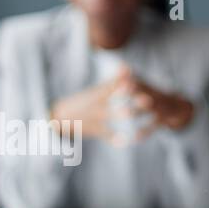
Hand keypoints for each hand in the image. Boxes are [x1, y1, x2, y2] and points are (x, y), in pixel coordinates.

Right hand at [50, 66, 193, 145]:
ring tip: (132, 113)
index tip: (139, 81)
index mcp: (97, 94)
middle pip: (114, 100)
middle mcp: (95, 103)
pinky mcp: (92, 129)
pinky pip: (103, 133)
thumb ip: (113, 81)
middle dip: (130, 99)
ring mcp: (92, 116)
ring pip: (107, 115)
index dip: (125, 84)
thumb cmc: (83, 103)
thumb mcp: (96, 92)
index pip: (112, 86)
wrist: (59, 117)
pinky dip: (113, 138)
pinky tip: (125, 141)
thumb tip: (127, 66)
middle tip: (148, 100)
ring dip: (120, 114)